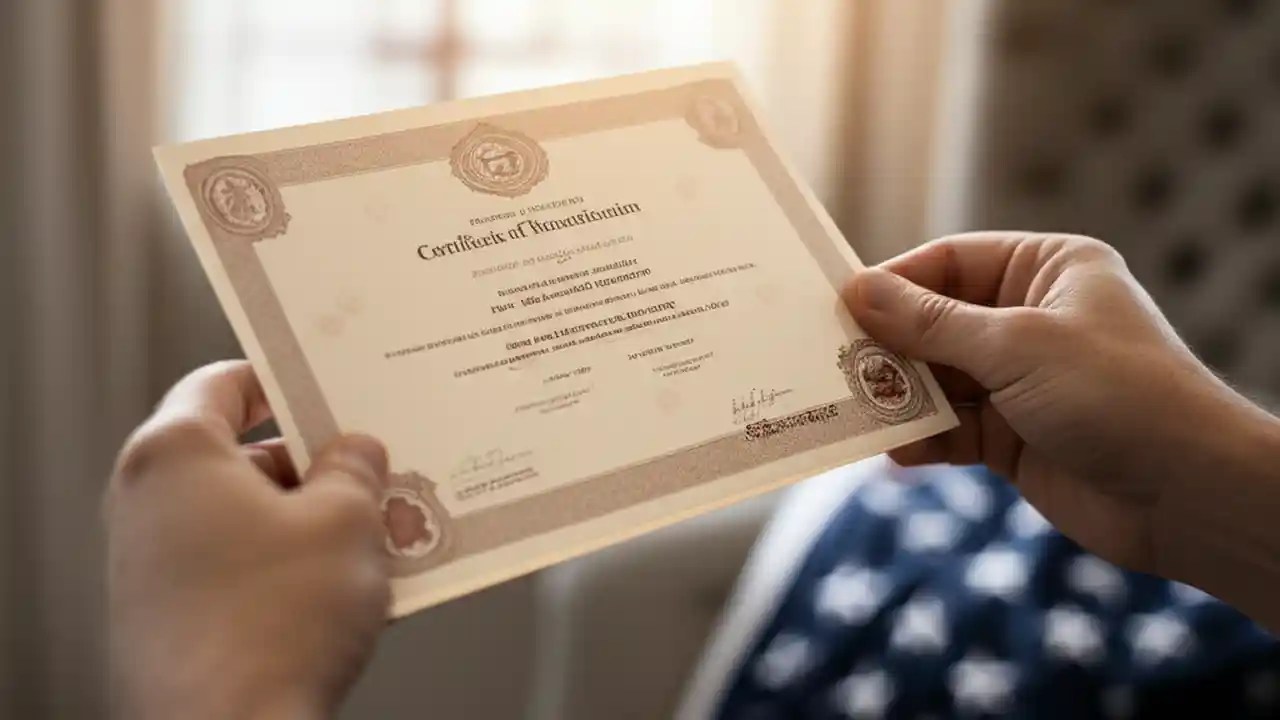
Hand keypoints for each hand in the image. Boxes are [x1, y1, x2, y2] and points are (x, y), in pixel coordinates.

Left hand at [106, 361, 390, 719]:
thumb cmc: (277, 624)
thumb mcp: (345, 520)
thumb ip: (355, 469)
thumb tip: (356, 452)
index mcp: (174, 454)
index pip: (225, 382)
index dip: (284, 379)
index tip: (331, 386)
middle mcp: (148, 501)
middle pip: (240, 453)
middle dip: (315, 463)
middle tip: (375, 472)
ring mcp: (153, 563)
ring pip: (245, 514)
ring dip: (309, 518)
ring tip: (374, 536)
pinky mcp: (169, 616)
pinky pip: (237, 566)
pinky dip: (286, 564)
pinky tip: (344, 587)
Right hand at [845, 233, 1279, 590]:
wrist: (1188, 495)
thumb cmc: (1118, 395)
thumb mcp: (1015, 345)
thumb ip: (930, 323)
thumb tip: (857, 291)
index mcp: (1048, 271)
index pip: (951, 262)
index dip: (895, 282)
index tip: (839, 305)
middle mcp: (1032, 320)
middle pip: (936, 322)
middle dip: (890, 345)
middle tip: (833, 361)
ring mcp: (1022, 382)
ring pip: (939, 379)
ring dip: (901, 396)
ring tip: (855, 406)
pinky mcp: (1013, 438)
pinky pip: (952, 429)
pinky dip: (923, 438)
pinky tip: (897, 449)